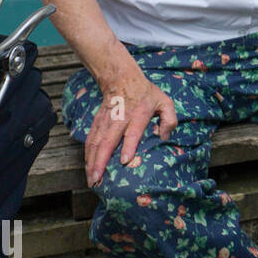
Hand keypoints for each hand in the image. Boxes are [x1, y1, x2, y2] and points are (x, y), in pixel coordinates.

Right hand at [85, 70, 176, 186]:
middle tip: (97, 179)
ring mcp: (106, 121)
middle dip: (101, 161)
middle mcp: (119, 119)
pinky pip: (90, 140)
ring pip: (96, 143)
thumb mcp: (164, 101)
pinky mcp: (97, 123)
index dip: (128, 146)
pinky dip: (88, 154)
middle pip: (108, 141)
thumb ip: (169, 119)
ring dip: (92, 162)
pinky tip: (88, 167)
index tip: (124, 161)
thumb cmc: (146, 93)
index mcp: (138, 114)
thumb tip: (165, 137)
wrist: (121, 78)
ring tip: (91, 179)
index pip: (132, 132)